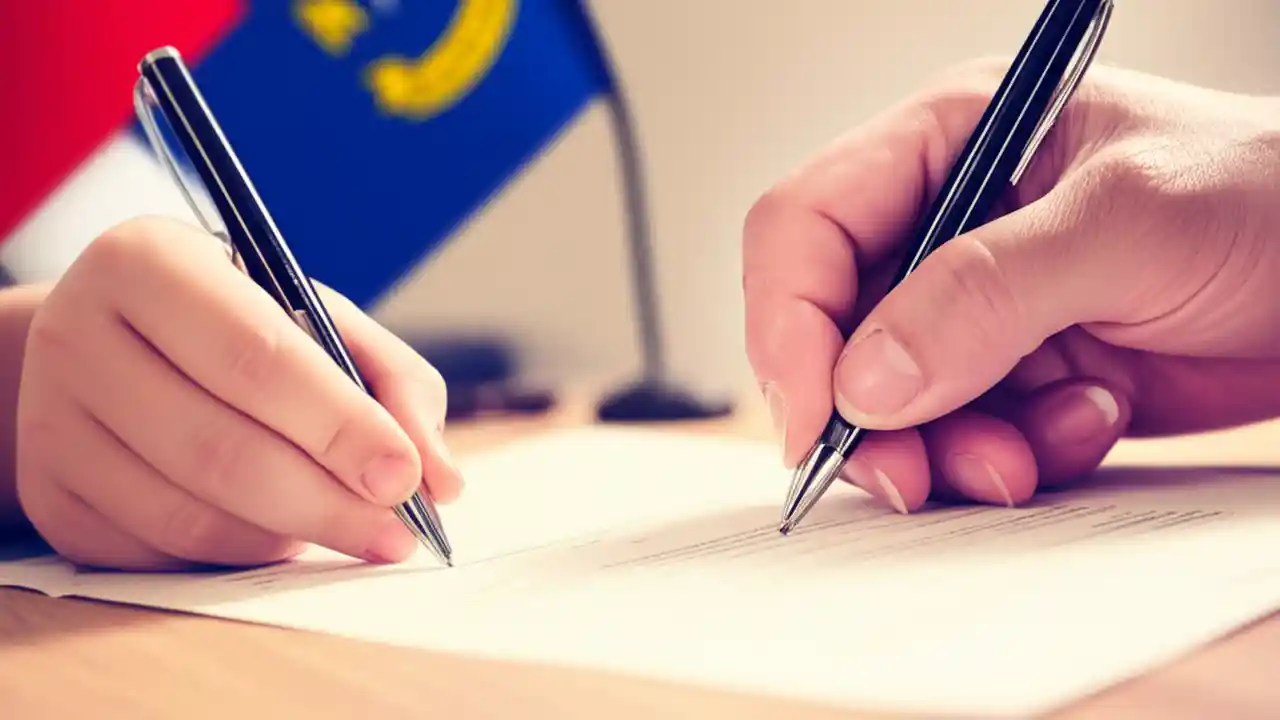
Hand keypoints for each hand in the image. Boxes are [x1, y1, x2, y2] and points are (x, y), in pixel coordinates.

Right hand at [17, 216, 461, 569]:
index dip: (337, 425)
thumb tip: (440, 478)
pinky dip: (237, 555)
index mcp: (150, 262)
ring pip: (189, 516)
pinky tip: (278, 534)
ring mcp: (53, 422)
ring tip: (346, 529)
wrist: (112, 342)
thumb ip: (393, 383)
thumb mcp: (317, 317)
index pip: (255, 356)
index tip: (403, 477)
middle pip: (221, 449)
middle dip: (328, 503)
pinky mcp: (53, 495)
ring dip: (288, 537)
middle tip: (396, 533)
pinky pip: (160, 554)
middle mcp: (81, 336)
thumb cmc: (235, 324)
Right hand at [744, 60, 1279, 512]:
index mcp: (946, 145)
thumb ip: (989, 292)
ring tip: (1026, 458)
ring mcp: (980, 309)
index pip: (806, 229)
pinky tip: (1091, 420)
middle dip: (870, 415)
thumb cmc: (1271, 195)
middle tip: (913, 474)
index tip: (819, 414)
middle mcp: (946, 228)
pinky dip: (1016, 454)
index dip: (790, 323)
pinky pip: (966, 438)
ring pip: (894, 403)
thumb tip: (866, 378)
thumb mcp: (1129, 223)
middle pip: (834, 332)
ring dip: (949, 449)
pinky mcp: (1017, 375)